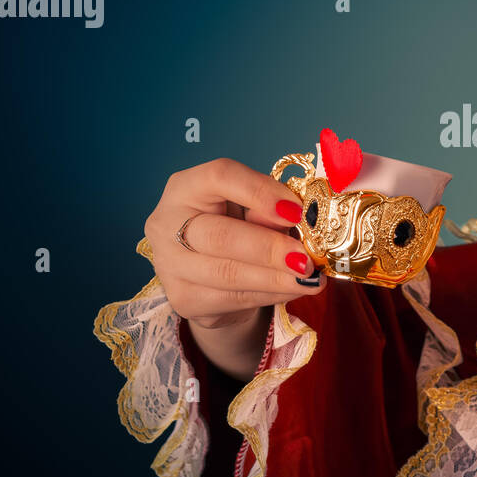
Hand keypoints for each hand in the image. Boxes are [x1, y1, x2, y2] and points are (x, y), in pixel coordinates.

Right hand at [144, 157, 327, 377]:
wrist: (209, 273)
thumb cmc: (234, 225)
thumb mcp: (249, 207)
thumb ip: (266, 209)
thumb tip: (298, 219)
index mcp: (186, 187)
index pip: (219, 177)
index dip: (260, 192)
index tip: (296, 211)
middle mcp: (167, 223)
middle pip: (219, 235)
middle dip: (269, 248)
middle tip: (305, 259)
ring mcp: (170, 265)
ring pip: (227, 274)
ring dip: (276, 278)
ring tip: (309, 278)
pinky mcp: (184, 299)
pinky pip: (234, 299)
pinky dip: (271, 294)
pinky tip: (295, 289)